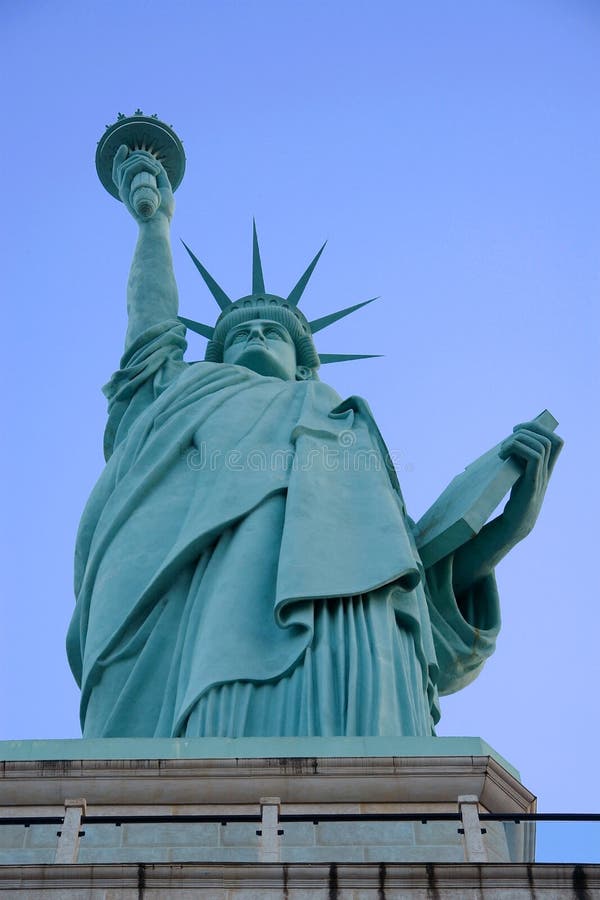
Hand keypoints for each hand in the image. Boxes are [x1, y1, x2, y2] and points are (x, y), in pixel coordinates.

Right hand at [112, 146, 174, 224]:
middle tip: (151, 159)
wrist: (159, 225)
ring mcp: (124, 191)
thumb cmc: (163, 211)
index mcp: (130, 189)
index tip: (125, 148)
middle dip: (135, 155)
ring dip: (142, 161)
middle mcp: (124, 189)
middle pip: (121, 166)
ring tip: (157, 169)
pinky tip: (154, 169)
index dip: (119, 158)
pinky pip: (128, 171)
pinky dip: (141, 165)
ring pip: (126, 166)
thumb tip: (156, 162)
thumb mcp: (164, 189)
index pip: (120, 171)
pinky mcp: (125, 192)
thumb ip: (160, 176)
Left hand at [497, 420, 563, 543]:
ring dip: (520, 439)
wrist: (513, 527)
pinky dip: (518, 448)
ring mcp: (541, 478)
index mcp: (544, 469)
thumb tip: (505, 445)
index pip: (556, 442)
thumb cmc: (511, 502)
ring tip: (503, 448)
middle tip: (511, 433)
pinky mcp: (531, 485)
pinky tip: (502, 455)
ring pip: (542, 445)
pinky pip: (534, 457)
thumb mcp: (517, 477)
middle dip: (530, 428)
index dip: (540, 428)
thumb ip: (518, 463)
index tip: (518, 429)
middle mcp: (546, 472)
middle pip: (550, 439)